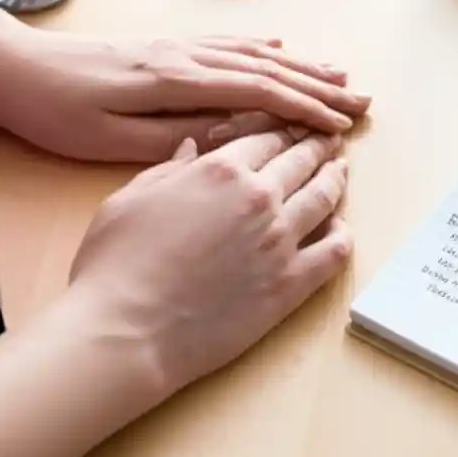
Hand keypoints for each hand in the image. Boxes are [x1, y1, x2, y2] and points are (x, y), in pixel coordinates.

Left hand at [0, 0, 369, 161]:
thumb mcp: (109, 139)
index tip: (342, 126)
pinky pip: (225, 45)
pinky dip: (259, 49)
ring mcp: (174, 49)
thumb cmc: (56, 111)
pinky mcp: (161, 48)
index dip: (305, 109)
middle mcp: (183, 58)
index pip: (257, 93)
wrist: (13, 66)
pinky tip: (277, 50)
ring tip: (338, 74)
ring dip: (298, 67)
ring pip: (251, 55)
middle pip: (265, 69)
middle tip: (361, 101)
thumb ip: (174, 137)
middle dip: (317, 86)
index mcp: (175, 82)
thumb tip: (233, 135)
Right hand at [68, 129, 350, 388]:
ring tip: (340, 171)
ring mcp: (280, 241)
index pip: (266, 137)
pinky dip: (342, 235)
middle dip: (316, 145)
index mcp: (220, 170)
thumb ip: (168, 170)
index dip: (282, 128)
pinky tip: (340, 229)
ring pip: (325, 197)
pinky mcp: (291, 284)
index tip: (291, 126)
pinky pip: (334, 252)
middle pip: (301, 159)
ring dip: (336, 179)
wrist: (126, 330)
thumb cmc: (115, 264)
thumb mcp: (129, 199)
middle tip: (328, 140)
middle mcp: (258, 197)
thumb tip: (191, 150)